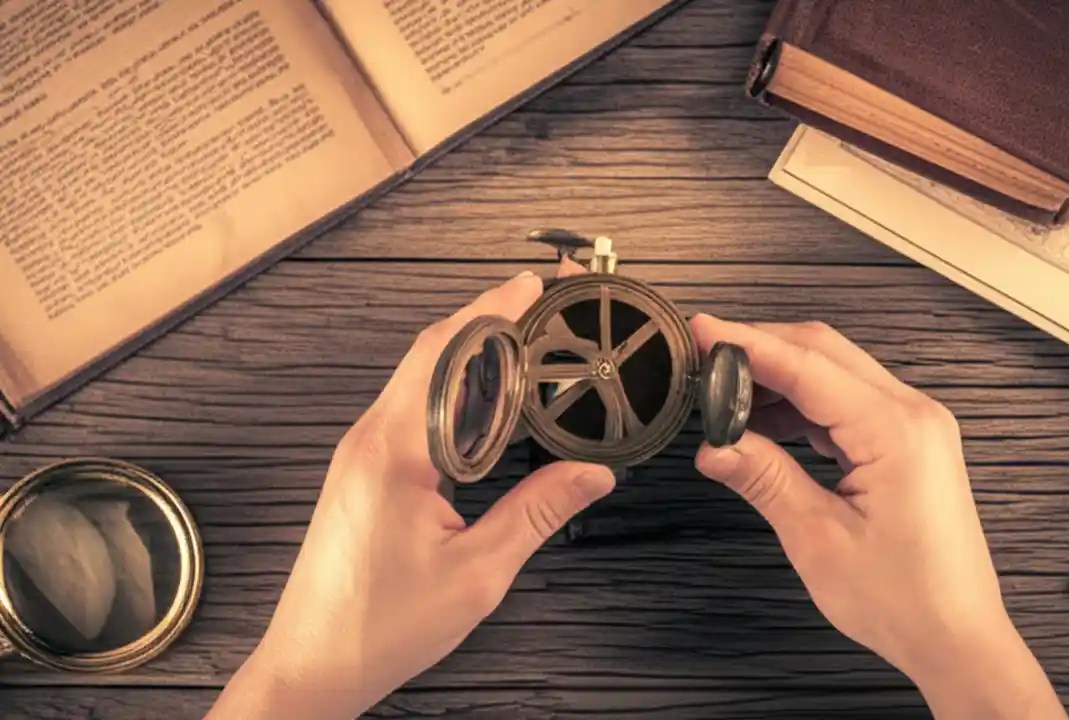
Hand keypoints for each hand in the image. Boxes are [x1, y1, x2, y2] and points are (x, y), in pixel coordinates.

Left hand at [208, 272, 614, 719]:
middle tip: (540, 302)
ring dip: (471, 351)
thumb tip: (590, 474)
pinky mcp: (365, 471)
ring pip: (420, 377)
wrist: (313, 664)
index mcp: (394, 452)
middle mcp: (370, 440)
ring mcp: (362, 453)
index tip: (534, 285)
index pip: (447, 354)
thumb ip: (537, 513)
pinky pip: (412, 408)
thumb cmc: (376, 626)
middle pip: (432, 352)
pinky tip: (485, 400)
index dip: (494, 309)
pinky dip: (454, 388)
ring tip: (523, 341)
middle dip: (489, 317)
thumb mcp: (476, 573)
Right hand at [689, 316, 1065, 719]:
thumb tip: (715, 445)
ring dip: (780, 376)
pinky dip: (803, 403)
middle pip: (823, 351)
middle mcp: (913, 414)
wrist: (958, 638)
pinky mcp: (909, 442)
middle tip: (703, 357)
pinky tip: (765, 422)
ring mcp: (915, 425)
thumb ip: (766, 479)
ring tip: (724, 396)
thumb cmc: (903, 600)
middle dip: (760, 348)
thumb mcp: (818, 539)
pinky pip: (848, 402)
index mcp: (896, 431)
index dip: (747, 344)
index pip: (806, 365)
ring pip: (834, 372)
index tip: (702, 330)